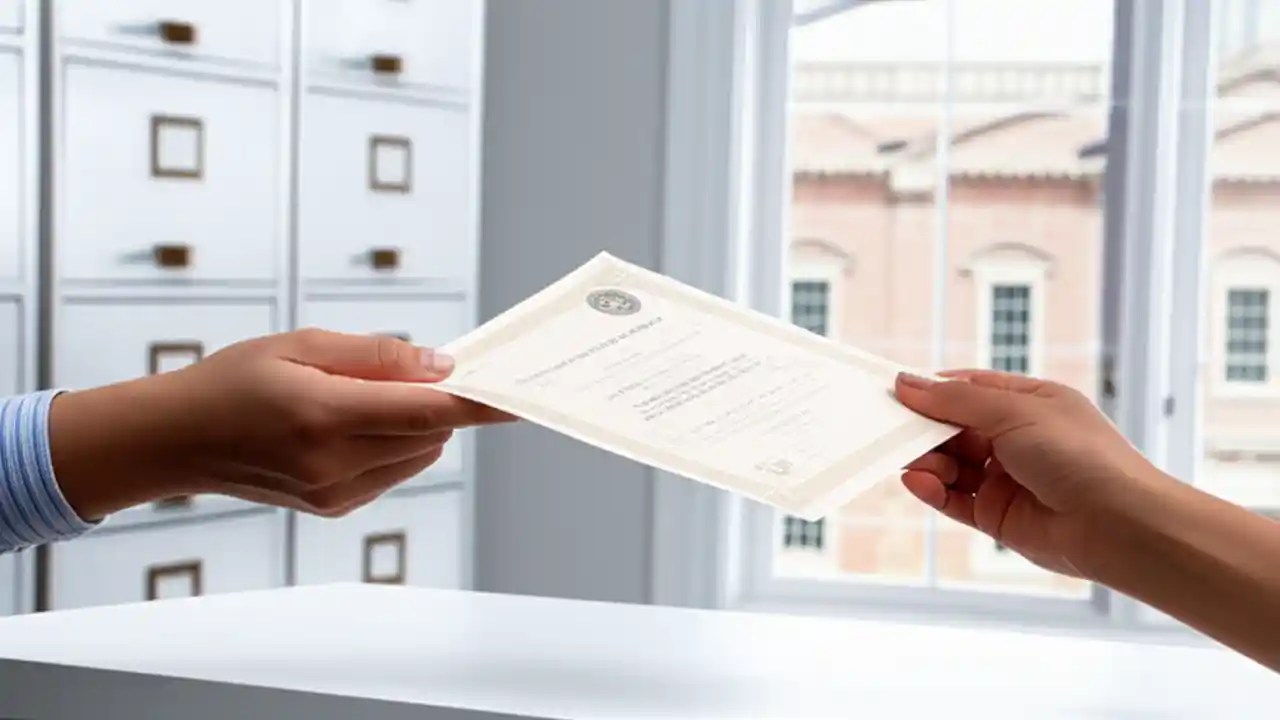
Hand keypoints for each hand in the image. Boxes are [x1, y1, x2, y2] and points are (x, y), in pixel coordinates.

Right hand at [51, 329, 512, 519]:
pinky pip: (395, 471)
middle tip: (410, 370)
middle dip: (436, 401)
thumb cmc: (234, 381)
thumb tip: (440, 366)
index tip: (519, 397)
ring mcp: (336, 493)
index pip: (427, 413)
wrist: (179, 439)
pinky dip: (393, 445)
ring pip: (420, 455)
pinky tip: (348, 425)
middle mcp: (334, 464)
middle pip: (431, 434)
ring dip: (416, 424)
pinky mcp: (335, 507)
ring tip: (359, 398)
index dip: (479, 404)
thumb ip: (376, 356)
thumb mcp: (302, 345)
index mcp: (325, 417)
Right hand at [893, 369, 1170, 578]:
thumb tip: (908, 383)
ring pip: (950, 465)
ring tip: (912, 461)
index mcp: (1031, 403)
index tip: (897, 391)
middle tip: (892, 428)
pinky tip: (917, 480)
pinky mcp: (998, 516)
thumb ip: (956, 400)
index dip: (934, 390)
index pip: (970, 389)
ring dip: (927, 461)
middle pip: (954, 428)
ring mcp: (1007, 479)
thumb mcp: (1014, 411)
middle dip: (925, 428)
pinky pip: (954, 499)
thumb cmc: (1082, 457)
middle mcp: (1018, 440)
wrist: (1119, 525)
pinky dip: (932, 490)